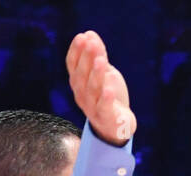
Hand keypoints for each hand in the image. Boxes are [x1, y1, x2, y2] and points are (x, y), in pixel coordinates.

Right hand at [67, 31, 135, 145]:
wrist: (117, 126)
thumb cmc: (108, 97)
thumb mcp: (104, 73)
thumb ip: (98, 55)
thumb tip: (90, 33)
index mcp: (78, 82)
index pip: (72, 65)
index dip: (76, 51)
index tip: (81, 37)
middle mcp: (81, 95)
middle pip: (81, 75)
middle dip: (86, 58)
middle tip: (91, 43)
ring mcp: (92, 108)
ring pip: (92, 90)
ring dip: (95, 74)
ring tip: (100, 59)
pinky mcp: (105, 118)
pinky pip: (104, 107)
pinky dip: (106, 98)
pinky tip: (109, 89)